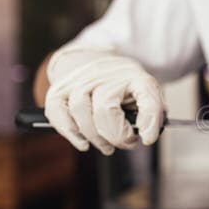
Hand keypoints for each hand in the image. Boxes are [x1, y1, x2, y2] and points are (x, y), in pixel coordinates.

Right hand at [44, 47, 163, 154]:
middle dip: (117, 135)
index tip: (147, 139)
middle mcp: (105, 75)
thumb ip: (151, 112)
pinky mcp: (60, 89)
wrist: (94, 61)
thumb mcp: (145, 93)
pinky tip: (83, 143)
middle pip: (105, 108)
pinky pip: (57, 110)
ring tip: (107, 147)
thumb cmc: (123, 86)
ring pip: (80, 109)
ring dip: (94, 136)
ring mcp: (79, 80)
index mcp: (134, 77)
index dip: (150, 120)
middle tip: (126, 143)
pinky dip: (68, 131)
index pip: (145, 96)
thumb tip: (148, 136)